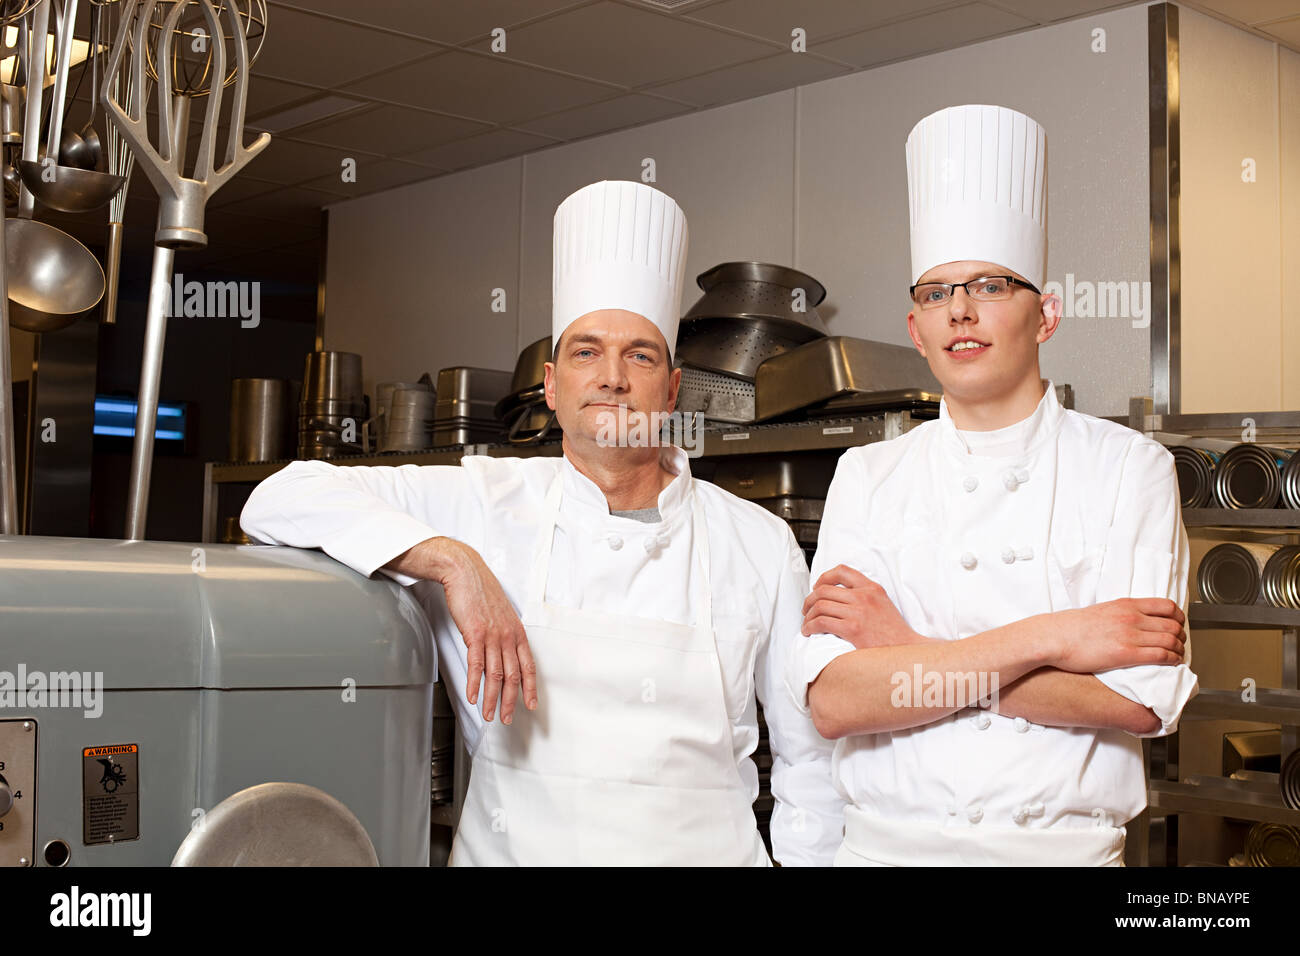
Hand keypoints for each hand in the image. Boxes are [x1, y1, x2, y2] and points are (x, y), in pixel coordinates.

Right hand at [420, 537, 537, 723]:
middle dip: (510, 701)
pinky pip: (476, 665)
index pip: (528, 666)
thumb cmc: (481, 592)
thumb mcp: (501, 614)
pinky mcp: (474, 634)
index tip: (531, 704)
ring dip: (492, 699)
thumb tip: (503, 651)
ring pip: (495, 675)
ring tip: (488, 714)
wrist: (466, 573)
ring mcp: (492, 636)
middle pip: (513, 676)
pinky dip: (475, 684)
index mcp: (517, 632)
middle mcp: (508, 636)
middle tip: (507, 718)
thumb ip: (504, 633)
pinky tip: (473, 697)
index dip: (531, 688)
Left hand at [801, 564, 919, 648]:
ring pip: (820, 605)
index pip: (842, 571)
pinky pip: (822, 622)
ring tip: (807, 624)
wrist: (907, 652)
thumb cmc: (895, 635)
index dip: (824, 577)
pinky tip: (809, 632)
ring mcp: (859, 612)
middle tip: (807, 610)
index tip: (817, 588)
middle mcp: (865, 596)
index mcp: (873, 588)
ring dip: (808, 615)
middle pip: (825, 590)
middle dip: (810, 600)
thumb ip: (866, 597)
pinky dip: (810, 626)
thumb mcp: (883, 605)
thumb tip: (840, 598)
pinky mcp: (853, 629)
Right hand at [1046, 598, 1185, 673]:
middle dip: (1181, 636)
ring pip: (1170, 640)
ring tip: (1177, 656)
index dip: (1179, 618)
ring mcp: (1130, 635)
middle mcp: (1131, 617)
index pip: (1167, 606)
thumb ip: (1120, 614)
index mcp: (1126, 605)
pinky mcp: (1126, 653)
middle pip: (1173, 625)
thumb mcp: (1101, 611)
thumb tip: (1132, 623)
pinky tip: (1171, 663)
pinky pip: (1161, 655)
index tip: (1178, 625)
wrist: (1055, 637)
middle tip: (1179, 644)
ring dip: (1178, 650)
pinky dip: (1172, 660)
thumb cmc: (1072, 628)